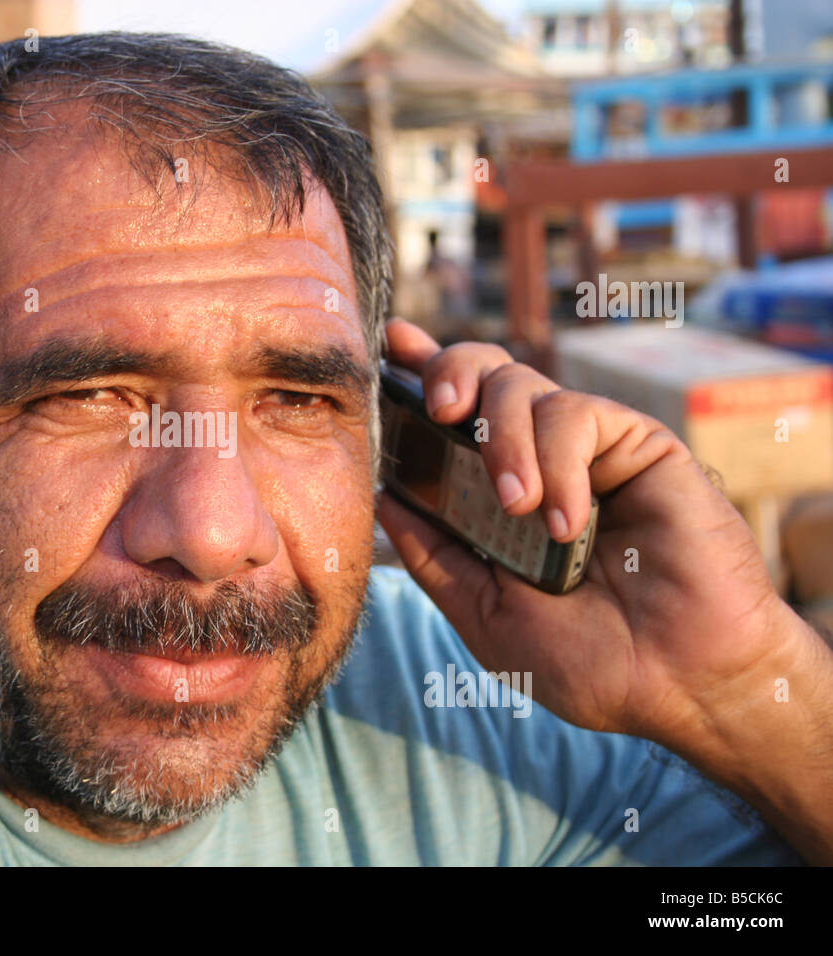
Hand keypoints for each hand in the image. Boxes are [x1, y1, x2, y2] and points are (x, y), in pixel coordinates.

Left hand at [375, 318, 799, 747]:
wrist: (678, 684)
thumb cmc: (587, 659)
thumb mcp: (485, 612)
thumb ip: (434, 556)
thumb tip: (381, 499)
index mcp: (496, 494)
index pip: (454, 415)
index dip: (423, 369)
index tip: (391, 345)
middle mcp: (538, 459)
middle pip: (484, 373)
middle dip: (448, 371)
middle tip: (439, 410)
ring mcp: (587, 449)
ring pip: (521, 386)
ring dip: (504, 443)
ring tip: (517, 508)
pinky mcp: (637, 444)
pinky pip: (575, 414)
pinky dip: (557, 463)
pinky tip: (565, 521)